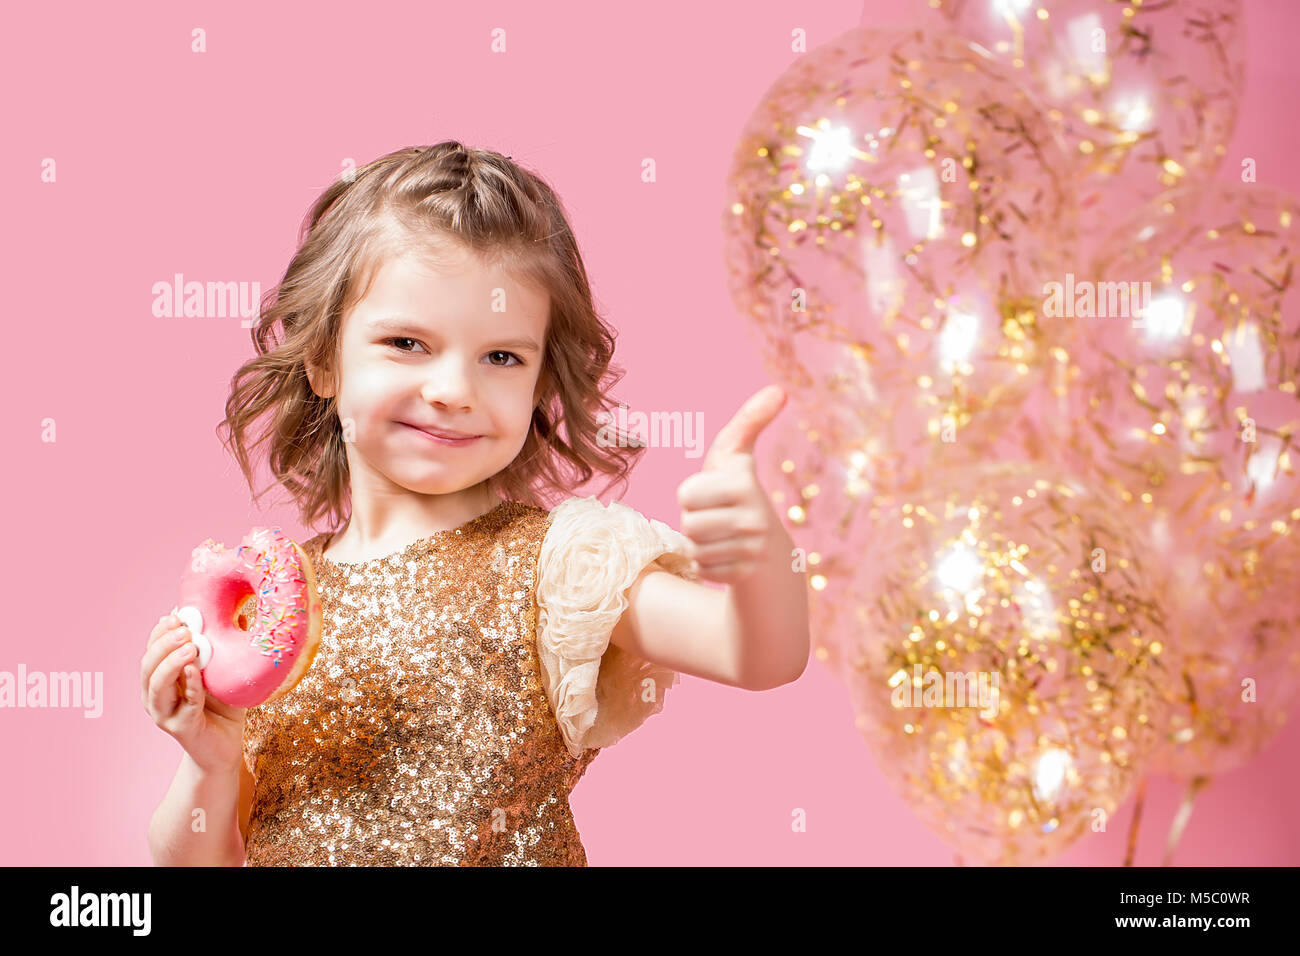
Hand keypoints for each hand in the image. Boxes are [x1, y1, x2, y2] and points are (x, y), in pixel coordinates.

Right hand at [141, 612, 246, 773]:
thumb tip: (235, 611)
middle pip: (148, 666)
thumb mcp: (222, 670)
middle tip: (184, 628)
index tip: (176, 614)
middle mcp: (155, 696)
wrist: (226, 746)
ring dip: (171, 662)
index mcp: (160, 679)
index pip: (152, 650)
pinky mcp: (182, 728)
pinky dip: (189, 685)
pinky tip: (195, 670)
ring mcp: (165, 714)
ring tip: (190, 646)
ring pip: (157, 685)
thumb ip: (222, 645)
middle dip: (163, 643)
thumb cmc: (222, 705)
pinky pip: (184, 704)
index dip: (160, 632)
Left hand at [676, 384, 786, 583]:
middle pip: (688, 524)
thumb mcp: (736, 455)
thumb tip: (781, 390)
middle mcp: (755, 517)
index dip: (692, 494)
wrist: (768, 549)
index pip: (686, 494)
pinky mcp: (745, 575)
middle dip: (694, 521)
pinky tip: (726, 557)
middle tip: (716, 518)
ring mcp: (753, 549)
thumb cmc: (737, 491)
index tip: (713, 494)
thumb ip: (750, 420)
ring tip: (721, 537)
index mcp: (745, 484)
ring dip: (699, 544)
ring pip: (694, 549)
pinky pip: (702, 569)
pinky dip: (707, 565)